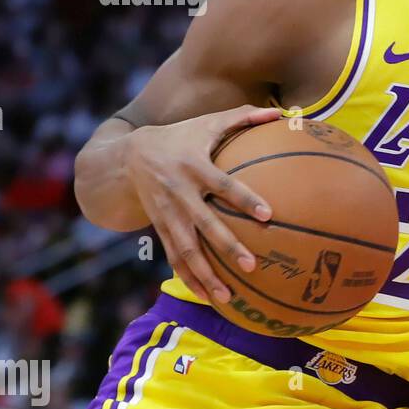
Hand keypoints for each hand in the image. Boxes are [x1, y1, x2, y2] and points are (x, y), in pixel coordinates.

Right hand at [122, 104, 281, 301]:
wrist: (127, 156)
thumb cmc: (180, 137)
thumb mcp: (207, 122)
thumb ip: (243, 117)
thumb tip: (282, 111)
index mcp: (194, 166)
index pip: (223, 185)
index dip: (244, 199)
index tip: (267, 214)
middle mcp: (179, 194)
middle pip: (204, 224)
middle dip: (226, 246)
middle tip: (251, 265)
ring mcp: (167, 215)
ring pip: (185, 249)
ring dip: (205, 275)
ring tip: (228, 297)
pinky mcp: (159, 229)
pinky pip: (174, 258)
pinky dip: (190, 279)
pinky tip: (208, 297)